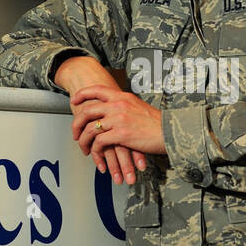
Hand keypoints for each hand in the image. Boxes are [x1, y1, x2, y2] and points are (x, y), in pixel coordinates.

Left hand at [54, 55, 147, 183]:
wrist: (171, 132)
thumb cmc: (158, 124)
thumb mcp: (139, 107)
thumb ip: (125, 107)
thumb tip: (115, 112)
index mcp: (123, 97)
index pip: (97, 90)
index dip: (83, 95)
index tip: (74, 101)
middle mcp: (119, 105)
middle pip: (88, 110)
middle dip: (77, 123)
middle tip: (75, 133)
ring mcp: (119, 119)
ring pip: (90, 128)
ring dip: (84, 141)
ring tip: (85, 149)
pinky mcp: (121, 134)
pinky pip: (99, 142)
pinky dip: (96, 150)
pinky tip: (98, 156)